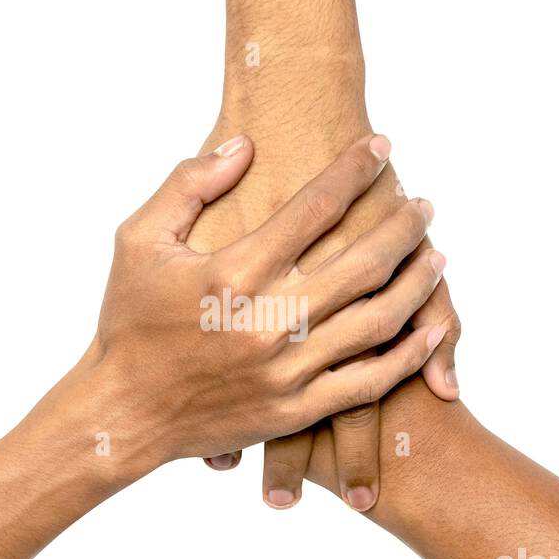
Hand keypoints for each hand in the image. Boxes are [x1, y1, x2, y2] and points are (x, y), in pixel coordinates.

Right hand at [84, 133, 447, 468]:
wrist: (121, 414)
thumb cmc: (128, 322)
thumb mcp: (139, 239)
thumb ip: (189, 184)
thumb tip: (245, 144)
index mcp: (233, 272)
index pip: (315, 207)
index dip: (356, 170)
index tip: (383, 147)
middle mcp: (267, 320)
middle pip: (363, 261)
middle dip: (403, 226)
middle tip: (424, 203)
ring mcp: (286, 370)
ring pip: (377, 320)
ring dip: (417, 283)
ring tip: (437, 254)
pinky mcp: (296, 411)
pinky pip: (368, 382)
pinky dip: (408, 354)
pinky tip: (431, 328)